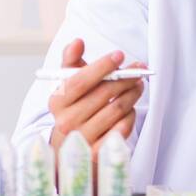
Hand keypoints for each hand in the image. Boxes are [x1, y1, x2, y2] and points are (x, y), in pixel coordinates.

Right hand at [47, 39, 143, 155]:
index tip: (119, 55)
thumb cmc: (74, 109)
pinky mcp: (98, 153)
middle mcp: (67, 121)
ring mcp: (83, 138)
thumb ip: (71, 61)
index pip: (80, 80)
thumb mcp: (68, 85)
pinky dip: (130, 116)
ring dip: (132, 94)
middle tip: (138, 71)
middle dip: (125, 78)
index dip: (102, 66)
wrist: (71, 149)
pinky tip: (130, 109)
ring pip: (116, 109)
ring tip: (137, 86)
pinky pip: (122, 128)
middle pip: (103, 94)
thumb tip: (77, 42)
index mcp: (57, 101)